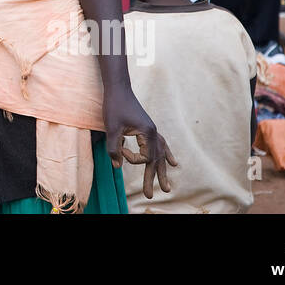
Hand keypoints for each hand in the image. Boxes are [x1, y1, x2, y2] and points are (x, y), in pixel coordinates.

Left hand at [103, 83, 176, 199]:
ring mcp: (152, 130)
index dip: (131, 158)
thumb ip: (114, 148)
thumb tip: (117, 167)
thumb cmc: (114, 106)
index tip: (121, 149)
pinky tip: (173, 162)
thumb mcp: (112, 128)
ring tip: (167, 187)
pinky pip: (161, 144)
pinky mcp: (148, 128)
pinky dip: (166, 154)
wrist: (118, 87)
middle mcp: (153, 132)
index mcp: (147, 133)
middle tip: (149, 196)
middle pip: (156, 160)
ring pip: (161, 154)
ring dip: (162, 171)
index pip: (144, 157)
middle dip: (153, 178)